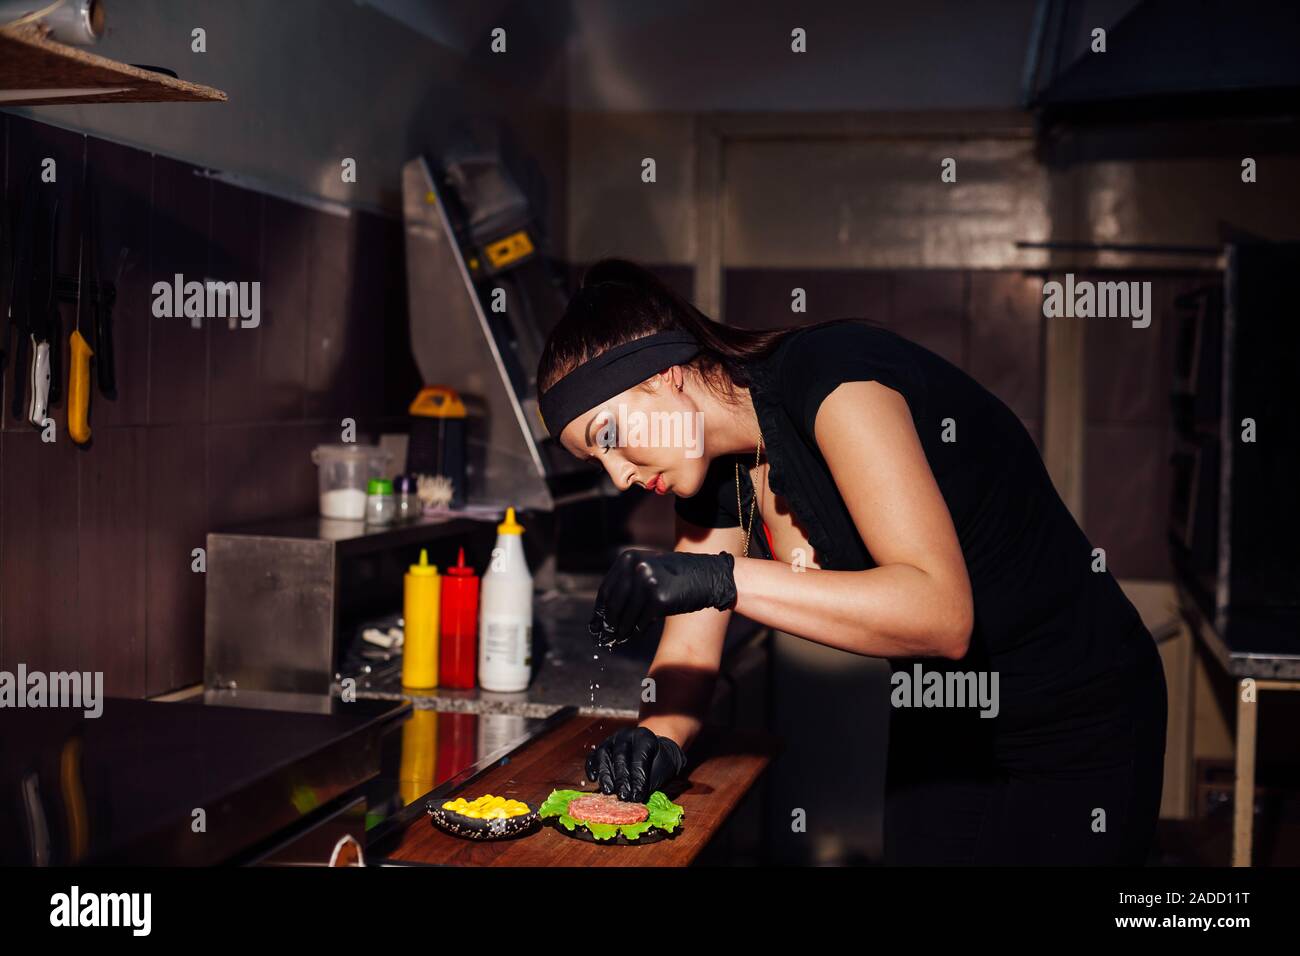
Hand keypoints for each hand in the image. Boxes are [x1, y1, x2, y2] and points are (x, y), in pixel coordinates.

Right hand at [585, 726, 686, 802]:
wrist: (652, 754)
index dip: (638, 778)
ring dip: (605, 775)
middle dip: (621, 778)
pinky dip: (591, 767)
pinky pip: (592, 756)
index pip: (639, 757)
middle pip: (620, 756)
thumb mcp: (661, 771)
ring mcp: (611, 740)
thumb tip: (635, 796)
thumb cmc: (658, 764)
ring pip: (604, 754)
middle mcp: (626, 735)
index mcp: (644, 737)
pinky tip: (593, 779)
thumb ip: (649, 781)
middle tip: (623, 797)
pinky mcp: (601, 748)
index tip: (637, 796)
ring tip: (609, 791)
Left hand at [588, 549, 735, 647]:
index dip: (600, 609)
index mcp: (628, 558)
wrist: (709, 576)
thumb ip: (628, 582)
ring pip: (626, 616)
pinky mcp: (659, 600)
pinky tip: (634, 633)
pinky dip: (636, 630)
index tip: (595, 622)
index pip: (607, 589)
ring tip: (617, 638)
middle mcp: (636, 568)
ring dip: (621, 630)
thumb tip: (604, 611)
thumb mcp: (649, 567)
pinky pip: (641, 622)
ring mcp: (647, 583)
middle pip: (613, 604)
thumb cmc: (677, 575)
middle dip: (608, 623)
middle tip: (603, 635)